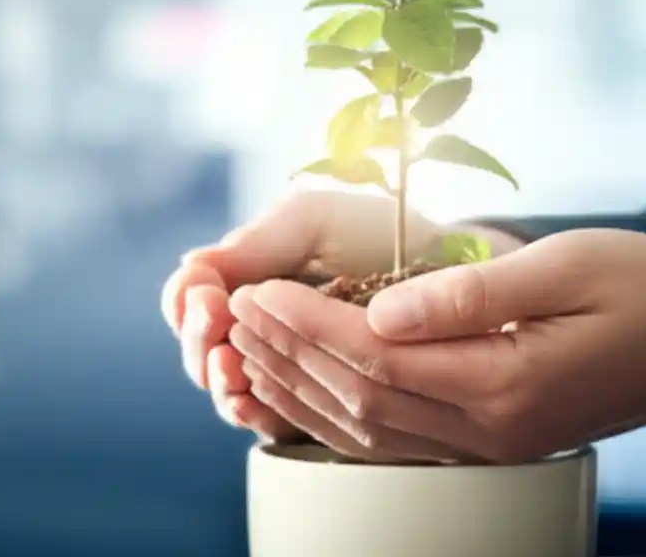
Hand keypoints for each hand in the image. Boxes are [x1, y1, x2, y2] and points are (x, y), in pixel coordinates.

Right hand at [160, 190, 444, 441]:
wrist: (458, 269)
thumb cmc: (381, 234)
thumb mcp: (313, 222)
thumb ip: (254, 243)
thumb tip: (189, 271)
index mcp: (244, 278)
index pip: (190, 299)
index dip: (187, 301)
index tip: (205, 294)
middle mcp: (256, 331)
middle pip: (201, 351)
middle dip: (200, 340)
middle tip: (216, 324)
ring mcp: (282, 372)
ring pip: (230, 391)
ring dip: (221, 379)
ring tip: (229, 364)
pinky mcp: (316, 409)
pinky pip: (273, 422)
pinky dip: (255, 412)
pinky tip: (249, 402)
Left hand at [230, 229, 645, 462]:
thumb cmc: (642, 287)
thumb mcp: (567, 266)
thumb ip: (472, 293)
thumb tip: (384, 309)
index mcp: (507, 381)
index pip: (377, 359)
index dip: (308, 324)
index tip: (259, 290)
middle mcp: (489, 428)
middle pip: (358, 397)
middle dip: (287, 352)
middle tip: (232, 309)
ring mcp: (486, 443)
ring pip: (364, 427)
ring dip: (297, 386)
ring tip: (245, 344)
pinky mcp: (485, 440)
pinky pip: (390, 440)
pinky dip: (332, 416)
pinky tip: (298, 390)